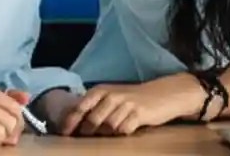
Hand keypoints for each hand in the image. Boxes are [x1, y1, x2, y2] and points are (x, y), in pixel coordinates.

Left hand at [58, 76, 203, 136]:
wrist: (164, 94)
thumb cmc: (134, 99)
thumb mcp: (113, 97)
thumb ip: (95, 107)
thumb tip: (74, 126)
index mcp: (102, 90)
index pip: (80, 107)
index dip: (70, 122)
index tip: (65, 134)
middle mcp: (113, 95)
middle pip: (92, 121)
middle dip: (88, 132)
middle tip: (88, 138)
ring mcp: (126, 104)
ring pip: (107, 127)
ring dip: (106, 135)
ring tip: (109, 134)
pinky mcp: (139, 114)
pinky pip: (123, 130)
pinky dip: (122, 134)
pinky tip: (125, 131)